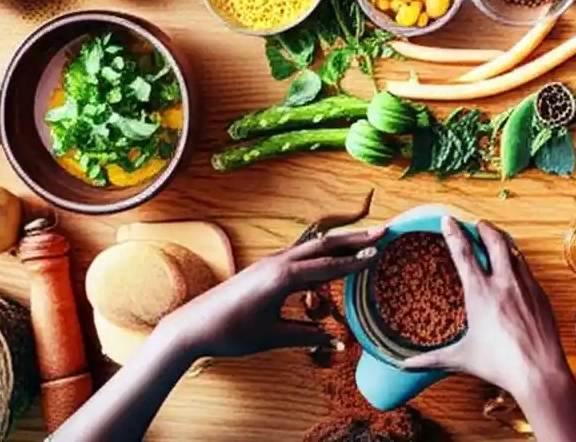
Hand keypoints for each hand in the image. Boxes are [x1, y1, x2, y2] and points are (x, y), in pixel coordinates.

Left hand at [157, 228, 383, 357]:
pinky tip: (330, 256)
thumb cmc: (231, 332)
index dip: (356, 262)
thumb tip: (339, 343)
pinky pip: (300, 254)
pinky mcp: (265, 268)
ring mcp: (271, 263)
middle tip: (383, 232)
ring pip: (312, 246)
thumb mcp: (272, 337)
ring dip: (340, 242)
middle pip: (325, 245)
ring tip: (364, 239)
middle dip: (355, 239)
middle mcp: (279, 263)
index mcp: (283, 278)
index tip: (380, 254)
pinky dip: (322, 252)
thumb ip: (306, 337)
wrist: (192, 325)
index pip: (328, 266)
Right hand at [401, 218, 570, 399]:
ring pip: (514, 252)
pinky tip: (516, 267)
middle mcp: (504, 283)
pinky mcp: (540, 294)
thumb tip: (406, 365)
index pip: (464, 252)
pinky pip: (527, 269)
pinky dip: (518, 261)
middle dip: (484, 228)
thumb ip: (432, 359)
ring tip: (496, 239)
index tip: (448, 220)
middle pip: (494, 241)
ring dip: (503, 242)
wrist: (539, 371)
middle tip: (477, 224)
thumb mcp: (462, 358)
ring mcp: (525, 286)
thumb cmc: (499, 364)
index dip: (454, 233)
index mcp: (480, 292)